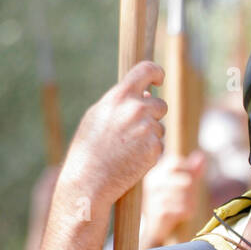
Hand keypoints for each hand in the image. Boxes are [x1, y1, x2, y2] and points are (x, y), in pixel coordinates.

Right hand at [60, 61, 166, 214]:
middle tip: (134, 131)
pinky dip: (150, 153)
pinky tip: (132, 160)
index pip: (146, 70)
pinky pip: (159, 146)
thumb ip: (121, 103)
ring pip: (160, 128)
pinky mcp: (155, 149)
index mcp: (119, 96)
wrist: (89, 179)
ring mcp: (147, 129)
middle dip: (153, 115)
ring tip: (126, 149)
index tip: (159, 78)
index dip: (156, 72)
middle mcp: (136, 109)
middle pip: (160, 104)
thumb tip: (147, 94)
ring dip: (150, 136)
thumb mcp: (98, 117)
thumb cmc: (89, 148)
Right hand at [140, 150, 206, 247]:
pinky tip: (180, 216)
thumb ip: (192, 171)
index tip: (188, 182)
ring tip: (182, 208)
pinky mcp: (161, 213)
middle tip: (187, 200)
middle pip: (186, 180)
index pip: (176, 163)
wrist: (156, 230)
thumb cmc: (170, 204)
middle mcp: (153, 183)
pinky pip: (185, 209)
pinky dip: (187, 213)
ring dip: (190, 204)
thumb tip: (201, 156)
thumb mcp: (180, 185)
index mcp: (155, 173)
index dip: (188, 171)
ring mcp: (155, 198)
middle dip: (192, 191)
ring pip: (187, 195)